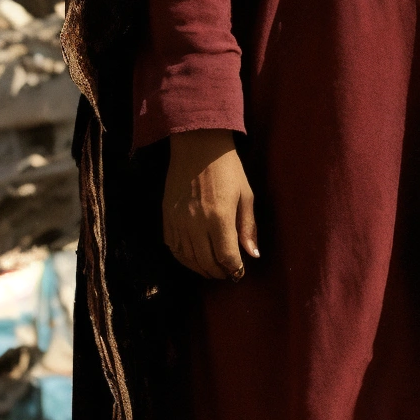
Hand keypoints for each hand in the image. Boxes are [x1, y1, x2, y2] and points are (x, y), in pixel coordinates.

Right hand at [161, 130, 258, 280]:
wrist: (198, 145)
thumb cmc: (227, 168)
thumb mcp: (246, 195)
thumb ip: (248, 227)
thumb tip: (253, 255)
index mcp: (219, 218)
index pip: (226, 257)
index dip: (234, 269)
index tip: (239, 272)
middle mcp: (196, 223)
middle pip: (206, 262)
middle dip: (219, 273)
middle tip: (227, 274)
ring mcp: (178, 221)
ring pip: (188, 259)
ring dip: (201, 268)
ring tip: (212, 269)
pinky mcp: (166, 216)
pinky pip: (172, 247)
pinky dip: (183, 258)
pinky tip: (193, 258)